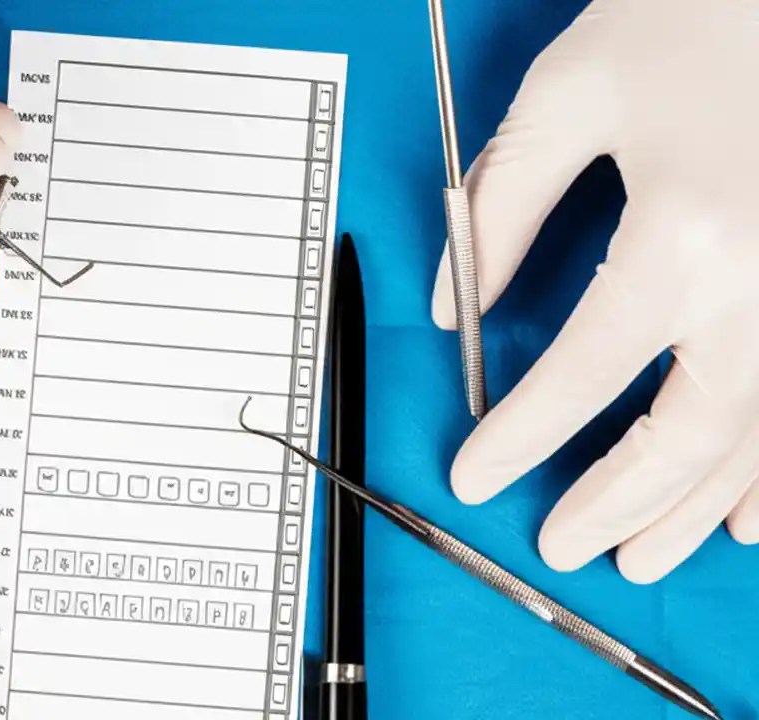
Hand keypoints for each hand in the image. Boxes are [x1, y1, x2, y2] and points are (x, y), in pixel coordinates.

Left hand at [432, 0, 758, 582]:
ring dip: (697, 507)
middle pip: (689, 431)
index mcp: (688, 232)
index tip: (477, 474)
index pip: (585, 369)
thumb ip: (502, 210)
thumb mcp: (567, 97)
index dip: (524, 434)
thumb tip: (458, 309)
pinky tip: (747, 514)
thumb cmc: (690, 14)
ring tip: (641, 555)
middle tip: (560, 545)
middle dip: (616, 499)